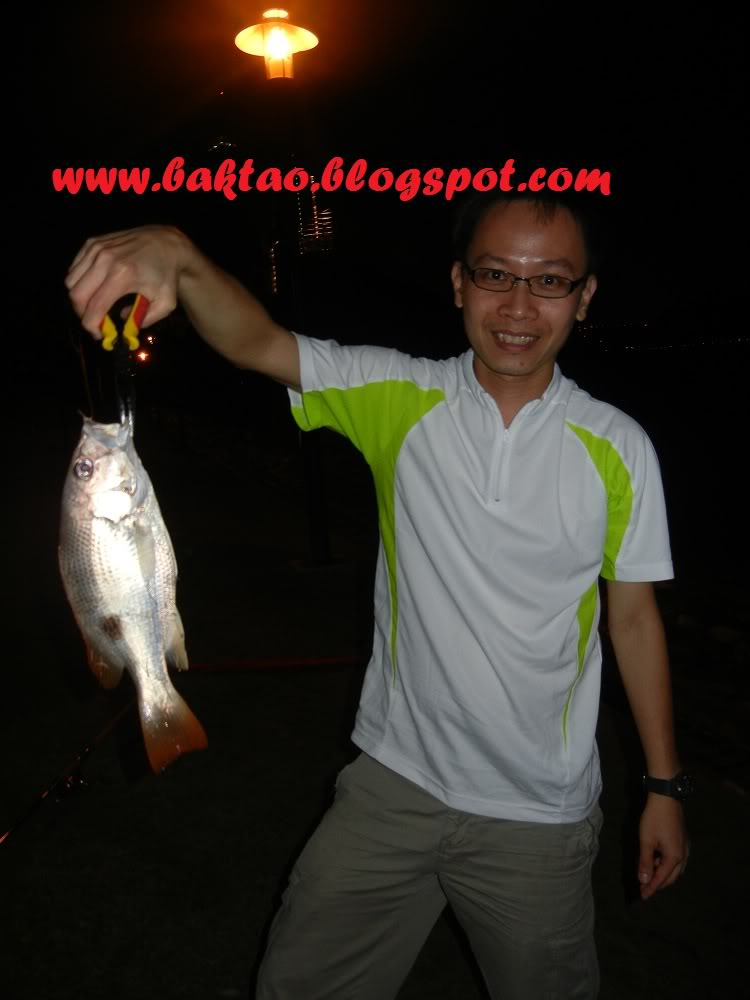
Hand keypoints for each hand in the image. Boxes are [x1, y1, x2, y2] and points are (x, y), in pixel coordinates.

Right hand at [65, 226, 191, 336]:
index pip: (94, 307)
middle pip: (76, 295)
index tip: (99, 335)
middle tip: (95, 321)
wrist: (166, 243)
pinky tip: (94, 287)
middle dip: (82, 314)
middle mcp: (104, 260)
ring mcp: (96, 248)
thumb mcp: (165, 304)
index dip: (91, 326)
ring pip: (70, 281)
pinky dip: (79, 281)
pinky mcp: (92, 242)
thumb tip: (122, 322)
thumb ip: (145, 320)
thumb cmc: (166, 276)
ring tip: (94, 304)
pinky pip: (74, 268)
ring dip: (79, 298)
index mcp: (122, 275)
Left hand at [638, 794, 688, 899]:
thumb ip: (645, 862)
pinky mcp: (684, 841)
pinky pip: (678, 860)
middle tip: (645, 888)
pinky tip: (658, 861)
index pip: (662, 878)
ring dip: (663, 874)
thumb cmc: (654, 819)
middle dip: (658, 883)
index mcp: (674, 857)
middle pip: (671, 877)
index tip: (642, 895)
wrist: (666, 798)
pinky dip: (668, 865)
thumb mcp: (646, 841)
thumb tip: (644, 880)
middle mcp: (683, 856)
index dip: (651, 887)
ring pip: (676, 869)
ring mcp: (685, 848)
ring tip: (649, 875)